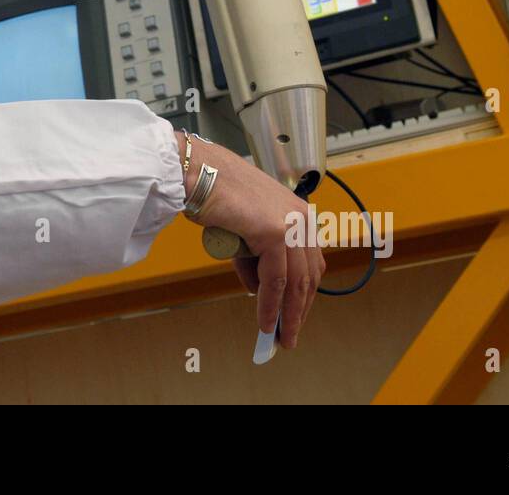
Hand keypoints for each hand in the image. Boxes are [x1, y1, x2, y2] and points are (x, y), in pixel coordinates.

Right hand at [176, 133, 324, 349]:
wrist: (198, 172)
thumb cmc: (215, 193)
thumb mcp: (244, 230)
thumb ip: (255, 259)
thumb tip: (259, 291)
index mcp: (297, 213)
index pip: (310, 262)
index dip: (304, 294)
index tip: (296, 316)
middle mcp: (301, 218)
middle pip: (309, 275)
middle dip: (299, 309)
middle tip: (288, 334)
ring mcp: (291, 225)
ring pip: (296, 282)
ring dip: (287, 314)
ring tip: (278, 336)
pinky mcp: (276, 232)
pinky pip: (276, 280)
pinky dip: (270, 305)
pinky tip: (264, 321)